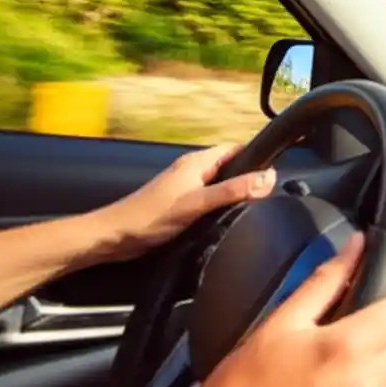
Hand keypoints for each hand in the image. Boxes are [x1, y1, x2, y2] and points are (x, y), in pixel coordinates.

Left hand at [91, 144, 275, 261]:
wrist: (113, 237)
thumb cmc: (147, 218)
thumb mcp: (197, 203)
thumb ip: (233, 190)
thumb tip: (267, 177)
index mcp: (196, 163)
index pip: (235, 149)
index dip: (255, 157)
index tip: (272, 172)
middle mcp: (191, 172)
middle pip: (230, 168)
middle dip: (247, 179)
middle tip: (264, 196)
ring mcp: (185, 189)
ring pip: (219, 186)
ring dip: (233, 195)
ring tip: (247, 210)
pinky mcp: (180, 206)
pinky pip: (208, 201)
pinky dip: (219, 208)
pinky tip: (223, 222)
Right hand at [200, 233, 385, 386]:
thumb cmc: (245, 382)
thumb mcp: (281, 322)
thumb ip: (325, 281)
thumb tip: (357, 245)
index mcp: (346, 347)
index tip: (377, 296)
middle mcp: (364, 382)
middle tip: (355, 328)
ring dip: (379, 360)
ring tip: (338, 357)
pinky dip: (365, 384)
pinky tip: (333, 380)